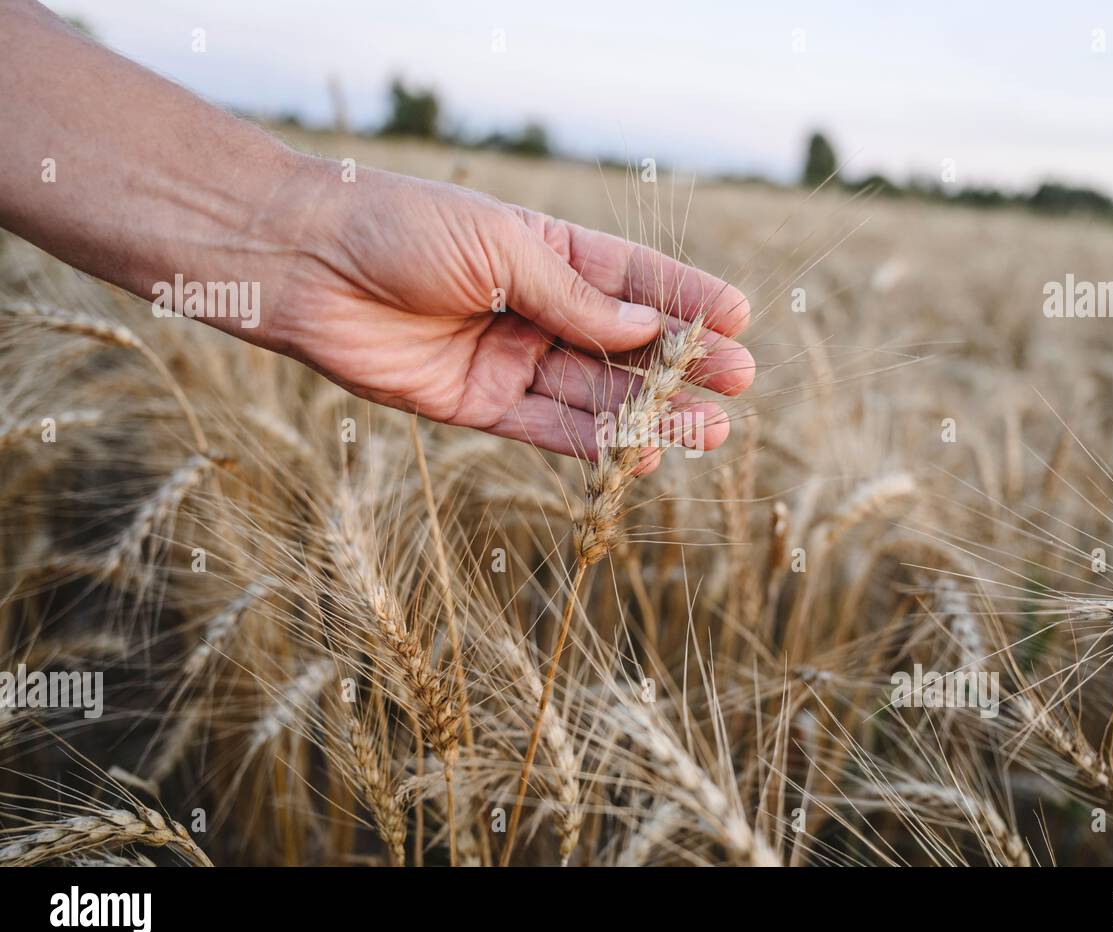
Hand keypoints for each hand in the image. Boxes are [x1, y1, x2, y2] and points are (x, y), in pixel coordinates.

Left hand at [267, 161, 753, 459]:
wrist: (306, 264)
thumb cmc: (401, 228)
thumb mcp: (502, 248)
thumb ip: (574, 297)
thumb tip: (648, 331)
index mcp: (545, 251)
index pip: (632, 280)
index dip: (686, 300)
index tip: (740, 318)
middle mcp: (534, 308)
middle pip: (623, 344)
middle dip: (681, 364)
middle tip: (739, 383)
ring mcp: (509, 359)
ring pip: (594, 395)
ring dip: (651, 414)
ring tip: (710, 431)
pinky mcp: (478, 405)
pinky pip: (548, 430)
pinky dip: (595, 446)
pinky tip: (642, 455)